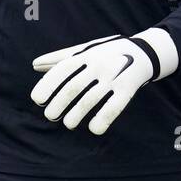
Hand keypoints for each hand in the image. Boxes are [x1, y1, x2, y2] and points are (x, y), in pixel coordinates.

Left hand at [31, 28, 178, 134]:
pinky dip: (102, 120)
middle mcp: (99, 64)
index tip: (38, 100)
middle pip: (73, 87)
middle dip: (58, 104)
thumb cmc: (107, 53)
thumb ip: (60, 58)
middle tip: (51, 116)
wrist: (145, 52)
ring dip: (76, 115)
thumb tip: (34, 65)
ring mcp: (114, 77)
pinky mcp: (128, 89)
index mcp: (86, 55)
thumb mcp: (85, 51)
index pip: (63, 70)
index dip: (48, 85)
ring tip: (69, 124)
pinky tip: (94, 129)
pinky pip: (114, 107)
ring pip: (90, 100)